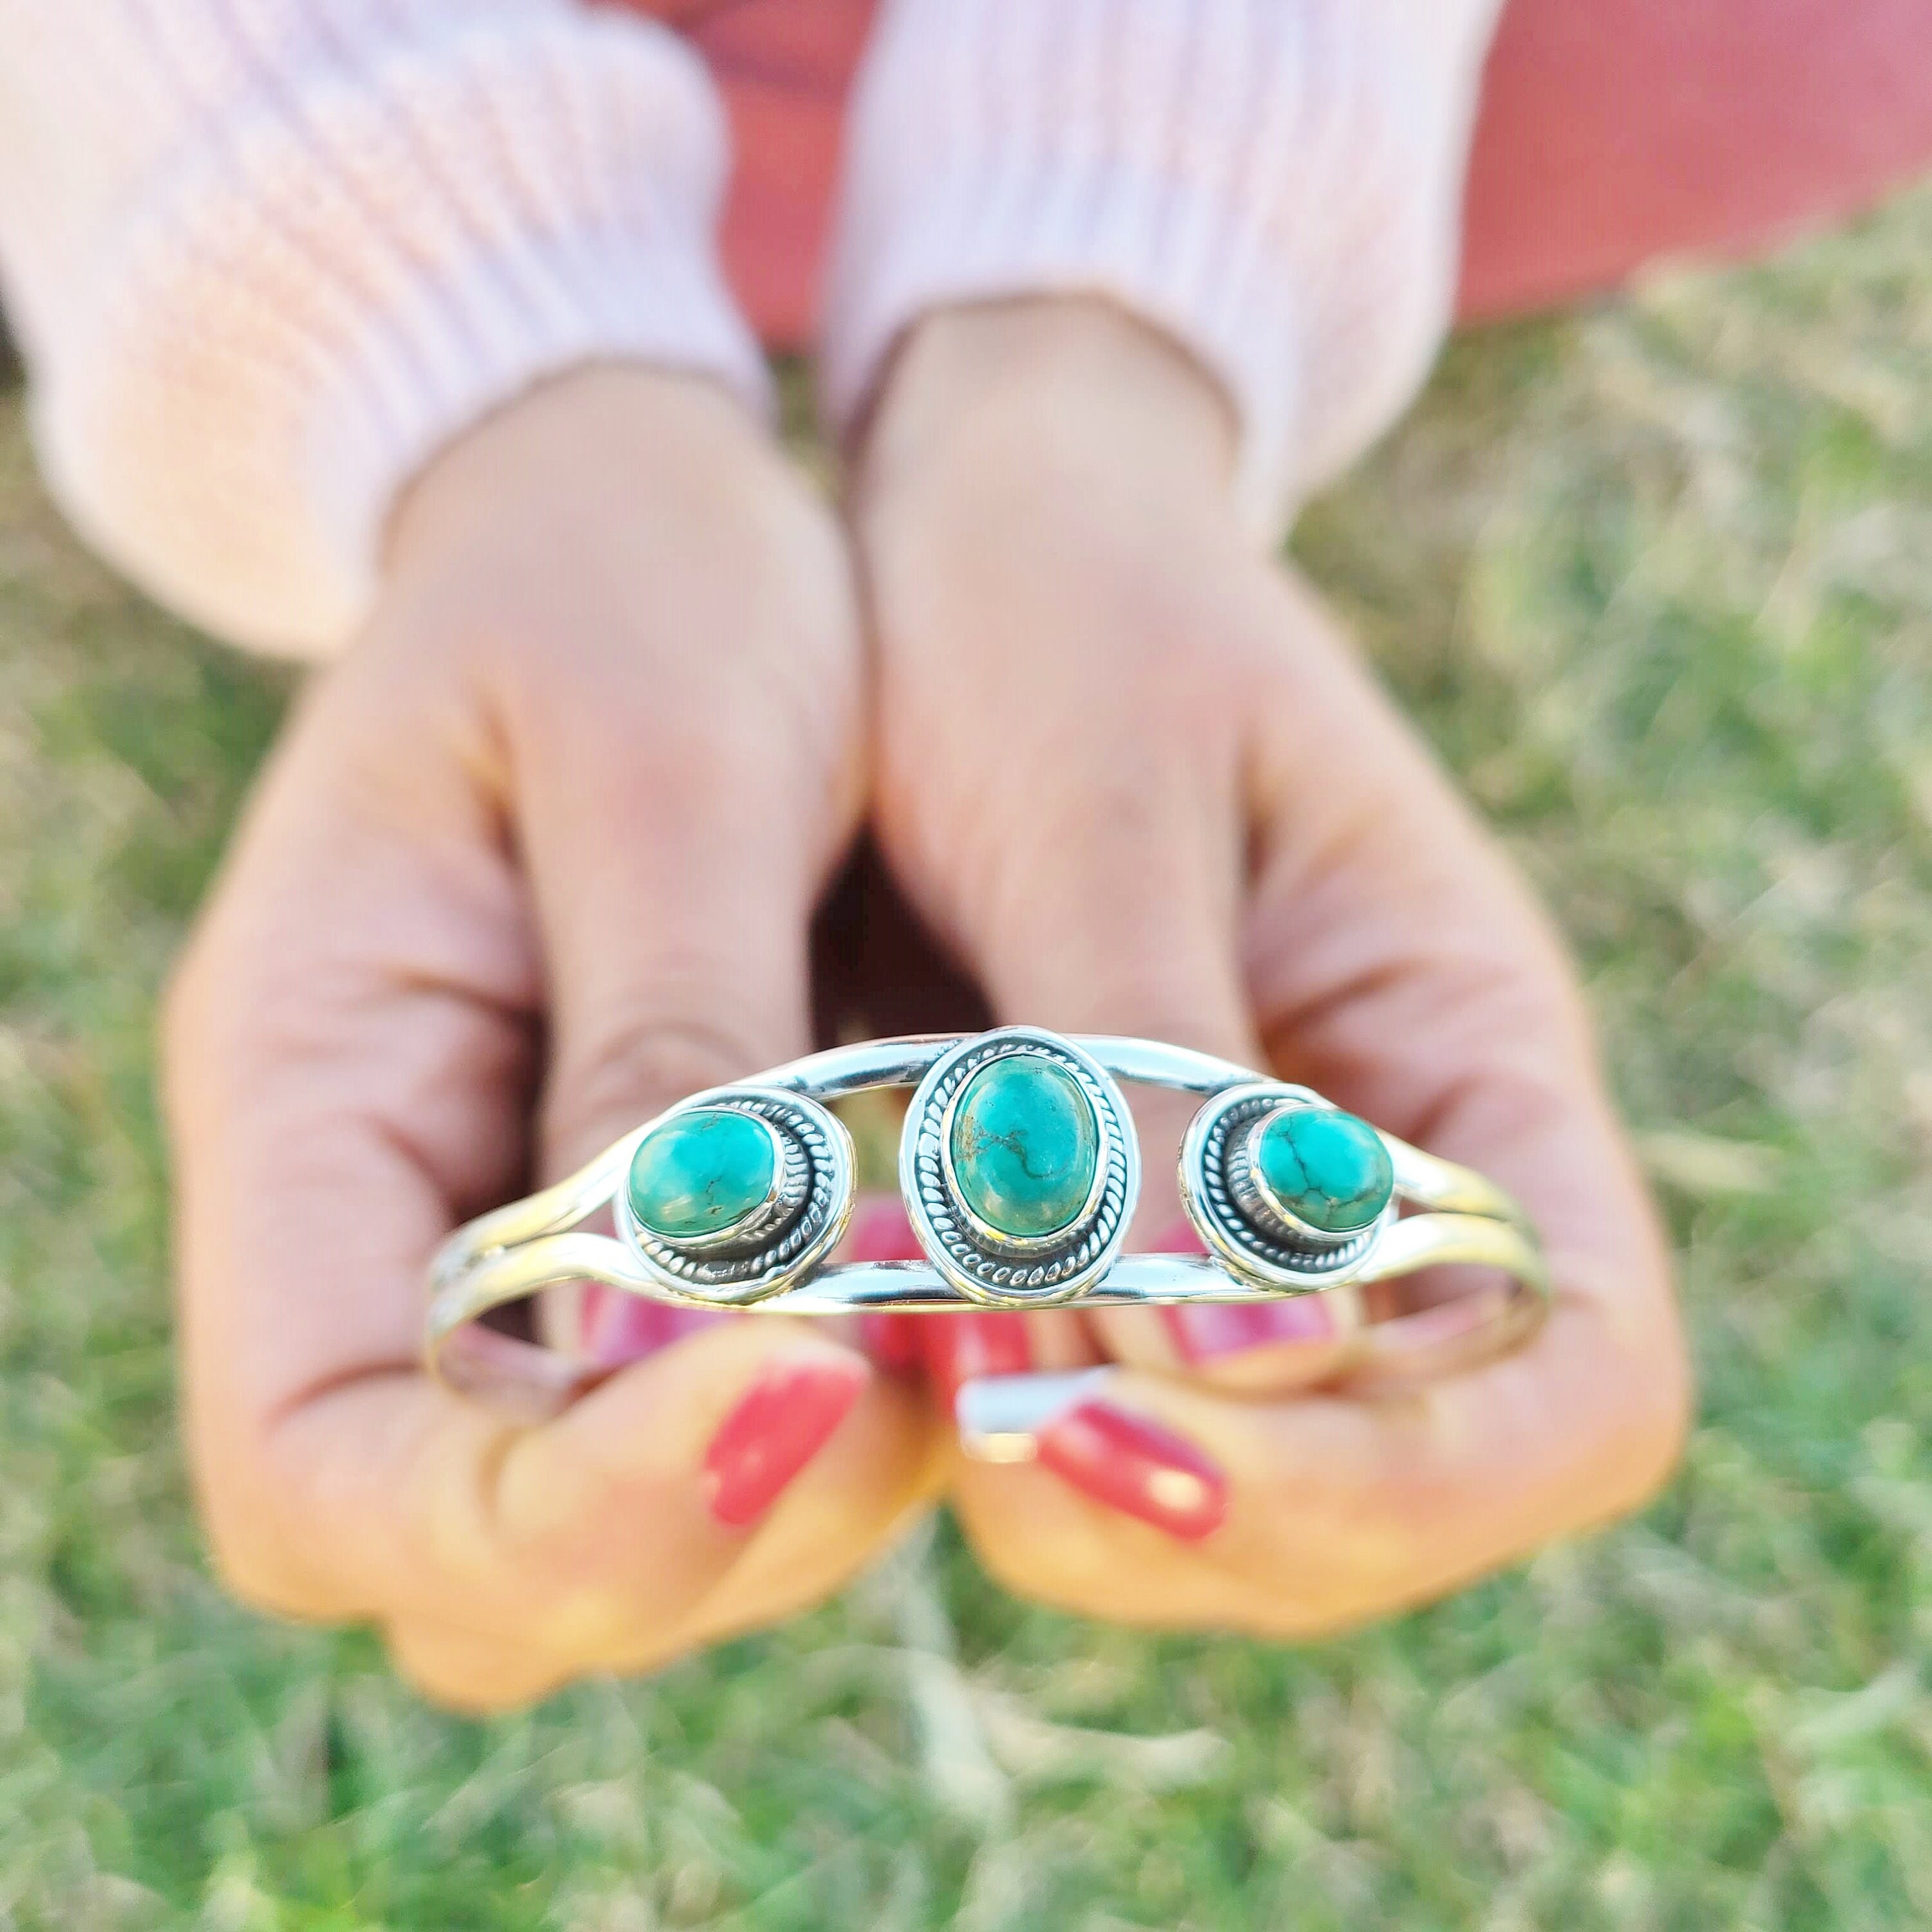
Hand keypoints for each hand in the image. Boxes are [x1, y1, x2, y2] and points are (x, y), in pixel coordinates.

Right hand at [165, 368, 940, 1709]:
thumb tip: (679, 1348)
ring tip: (982, 1318)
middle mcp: (383, 1218)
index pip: (324, 1464)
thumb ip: (669, 1044)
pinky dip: (858, 1408)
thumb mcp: (659, 752)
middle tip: (922, 1374)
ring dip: (805, 1493)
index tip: (805, 1383)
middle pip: (466, 1556)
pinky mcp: (638, 1236)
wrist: (630, 506)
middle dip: (703, 1527)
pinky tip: (984, 1289)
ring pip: (615, 1527)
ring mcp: (510, 1243)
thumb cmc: (626, 577)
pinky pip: (717, 1413)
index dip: (547, 1510)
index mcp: (310, 1090)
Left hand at [853, 301, 1688, 1632]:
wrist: (969, 513)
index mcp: (1465, 1047)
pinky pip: (1092, 1384)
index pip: (1579, 1367)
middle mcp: (1380, 1165)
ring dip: (1088, 1486)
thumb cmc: (1055, 601)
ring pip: (1231, 1468)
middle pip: (1400, 1476)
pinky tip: (869, 1332)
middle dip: (1218, 1512)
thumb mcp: (1101, 802)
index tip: (1163, 1437)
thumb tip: (1236, 1377)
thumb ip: (1157, 1080)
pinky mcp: (1095, 1208)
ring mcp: (1236, 1206)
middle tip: (995, 1441)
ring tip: (913, 1374)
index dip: (1412, 1477)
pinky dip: (996, 1405)